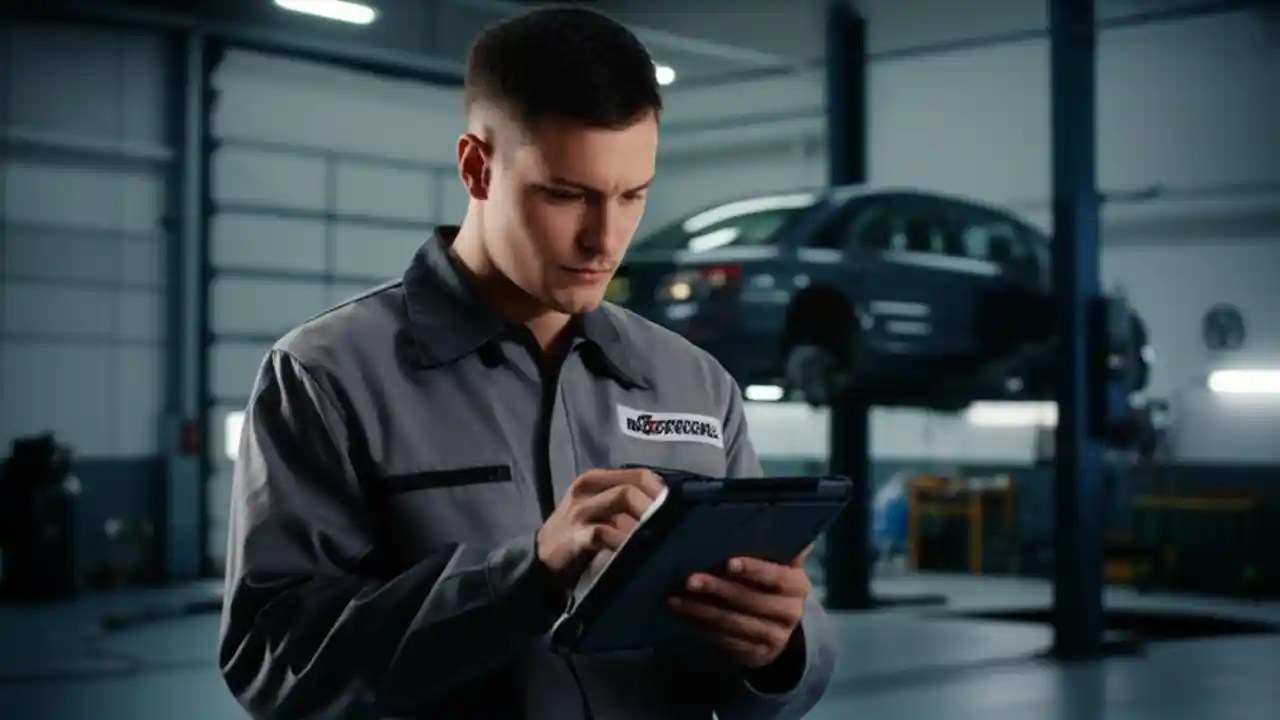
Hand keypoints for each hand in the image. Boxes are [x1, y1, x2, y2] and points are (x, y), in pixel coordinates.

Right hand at [536, 468, 664, 590]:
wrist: (540, 561)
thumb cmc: (577, 535)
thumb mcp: (600, 514)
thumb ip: (625, 508)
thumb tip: (664, 511)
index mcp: (596, 480)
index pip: (638, 474)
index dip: (660, 490)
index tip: (674, 509)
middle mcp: (587, 488)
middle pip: (632, 485)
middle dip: (655, 504)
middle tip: (670, 525)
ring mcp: (579, 510)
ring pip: (621, 499)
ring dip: (644, 519)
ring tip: (657, 536)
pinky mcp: (574, 535)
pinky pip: (604, 532)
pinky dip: (622, 540)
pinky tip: (633, 550)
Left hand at [667, 546, 812, 669]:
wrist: (779, 629)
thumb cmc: (773, 584)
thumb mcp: (781, 565)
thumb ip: (779, 544)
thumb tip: (777, 510)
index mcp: (798, 586)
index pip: (778, 578)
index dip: (754, 570)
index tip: (729, 562)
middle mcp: (790, 614)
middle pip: (751, 601)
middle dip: (718, 590)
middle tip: (690, 579)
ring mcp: (773, 638)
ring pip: (732, 623)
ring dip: (701, 610)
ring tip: (675, 597)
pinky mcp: (754, 655)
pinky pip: (723, 640)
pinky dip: (699, 626)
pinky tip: (680, 613)